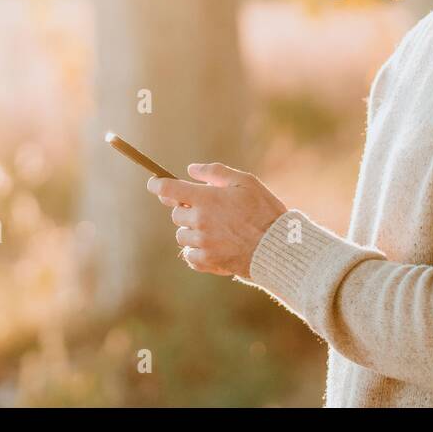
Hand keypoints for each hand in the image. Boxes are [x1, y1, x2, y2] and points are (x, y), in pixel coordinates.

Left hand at [146, 163, 287, 277]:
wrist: (277, 247)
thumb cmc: (264, 210)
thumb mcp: (245, 182)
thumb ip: (215, 172)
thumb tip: (191, 169)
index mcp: (206, 200)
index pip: (168, 190)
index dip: (157, 184)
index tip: (155, 183)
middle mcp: (199, 222)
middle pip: (176, 214)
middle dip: (186, 209)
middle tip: (206, 207)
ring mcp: (202, 244)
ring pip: (181, 235)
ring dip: (191, 230)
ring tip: (215, 228)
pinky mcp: (207, 262)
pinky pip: (189, 255)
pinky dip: (196, 250)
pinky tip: (213, 245)